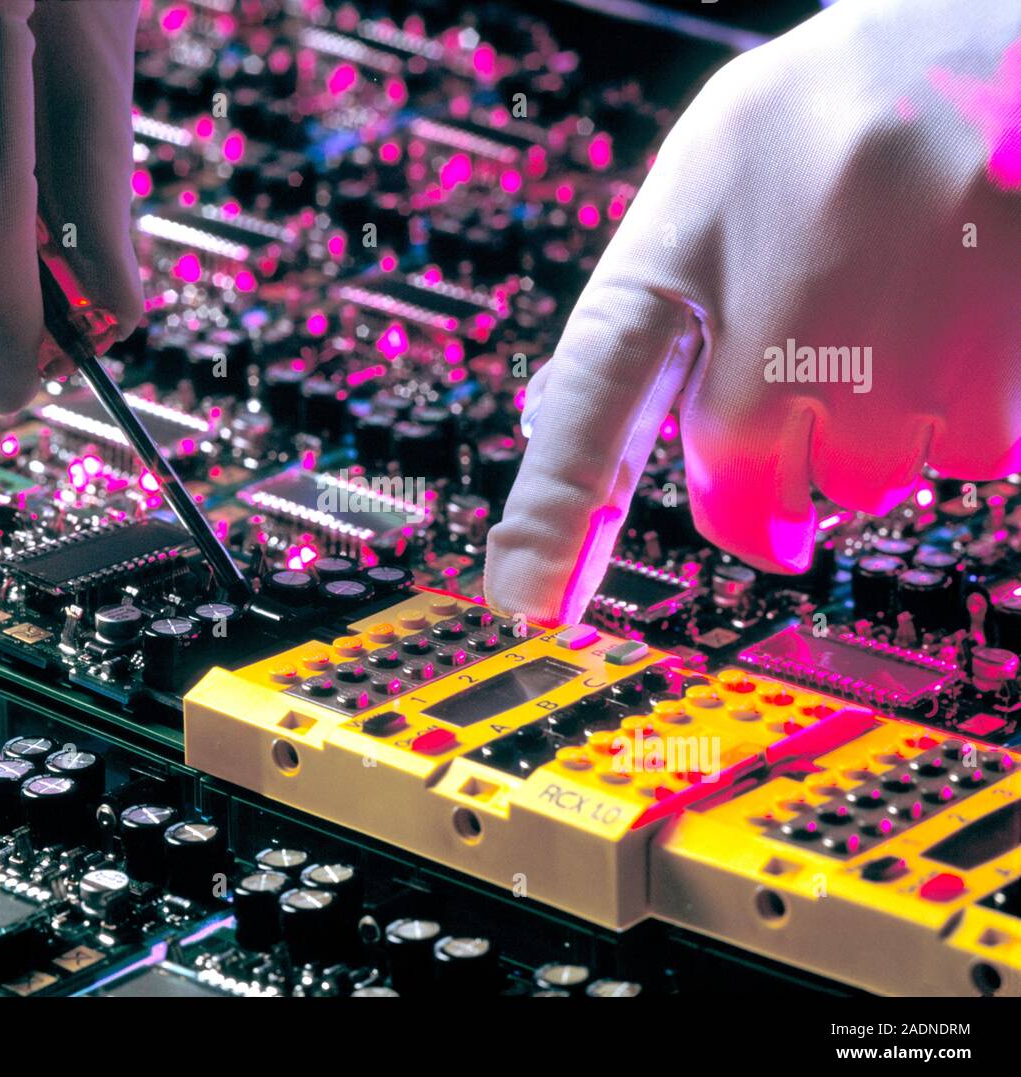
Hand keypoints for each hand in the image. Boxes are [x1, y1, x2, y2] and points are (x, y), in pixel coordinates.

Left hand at [485, 0, 1020, 623]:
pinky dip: (963, 418)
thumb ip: (646, 310)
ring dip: (874, 441)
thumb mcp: (708, 187)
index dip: (556, 514)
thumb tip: (548, 419)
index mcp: (680, 247)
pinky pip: (970, 460)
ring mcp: (890, 339)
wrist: (1000, 39)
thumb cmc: (831, 122)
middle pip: (739, 485)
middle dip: (760, 504)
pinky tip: (959, 324)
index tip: (522, 601)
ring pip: (863, 485)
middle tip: (790, 464)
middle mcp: (774, 302)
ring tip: (897, 326)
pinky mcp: (998, 364)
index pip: (593, 402)